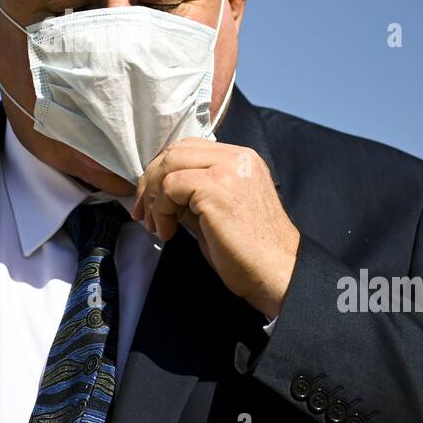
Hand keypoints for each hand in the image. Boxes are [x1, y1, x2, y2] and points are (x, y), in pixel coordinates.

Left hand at [132, 137, 300, 319]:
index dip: (162, 171)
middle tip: (144, 214)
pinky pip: (171, 186)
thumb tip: (158, 192)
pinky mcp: (216, 187)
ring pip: (169, 165)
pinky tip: (169, 233)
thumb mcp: (216, 213)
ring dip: (153, 198)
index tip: (152, 201)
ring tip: (157, 227)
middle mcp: (237, 157)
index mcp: (241, 160)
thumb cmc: (249, 252)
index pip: (189, 148)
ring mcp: (228, 169)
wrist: (278, 274)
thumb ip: (192, 195)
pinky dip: (162, 210)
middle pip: (175, 151)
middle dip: (150, 182)